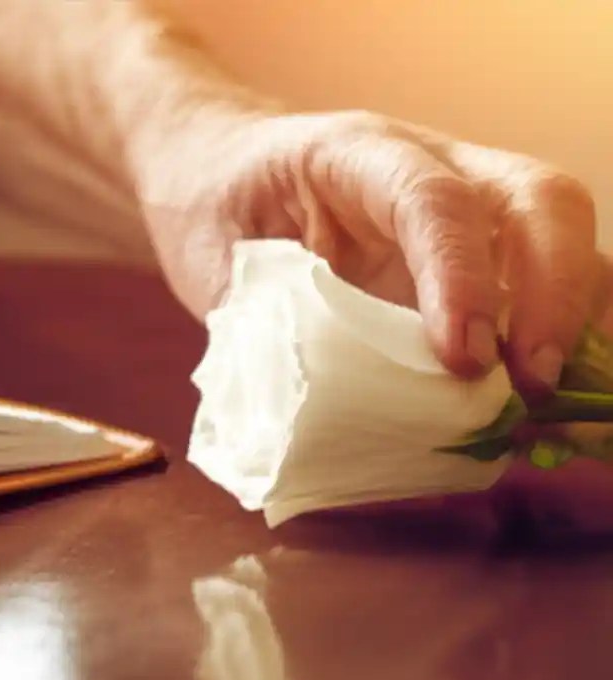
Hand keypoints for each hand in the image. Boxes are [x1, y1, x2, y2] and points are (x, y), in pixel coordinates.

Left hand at [135, 110, 601, 387]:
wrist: (212, 170)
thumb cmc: (211, 207)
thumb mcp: (213, 263)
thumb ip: (262, 327)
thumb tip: (311, 422)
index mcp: (354, 154)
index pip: (433, 199)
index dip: (460, 277)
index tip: (463, 358)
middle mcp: (432, 167)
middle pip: (538, 200)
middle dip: (553, 293)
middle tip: (530, 384)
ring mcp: (465, 208)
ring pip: (558, 240)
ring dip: (571, 322)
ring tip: (546, 406)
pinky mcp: (473, 257)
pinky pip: (541, 286)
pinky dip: (553, 341)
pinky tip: (536, 402)